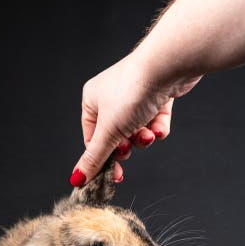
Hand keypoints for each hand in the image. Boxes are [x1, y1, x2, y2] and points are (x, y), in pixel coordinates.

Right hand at [71, 53, 201, 185]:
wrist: (167, 67)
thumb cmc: (133, 91)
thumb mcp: (109, 131)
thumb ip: (94, 157)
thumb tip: (77, 179)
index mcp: (92, 100)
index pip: (91, 137)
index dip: (102, 158)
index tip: (111, 175)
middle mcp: (112, 96)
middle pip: (116, 136)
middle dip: (126, 146)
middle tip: (129, 149)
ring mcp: (136, 95)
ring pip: (136, 130)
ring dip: (143, 138)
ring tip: (148, 134)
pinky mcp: (157, 96)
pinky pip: (154, 121)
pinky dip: (157, 128)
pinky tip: (159, 127)